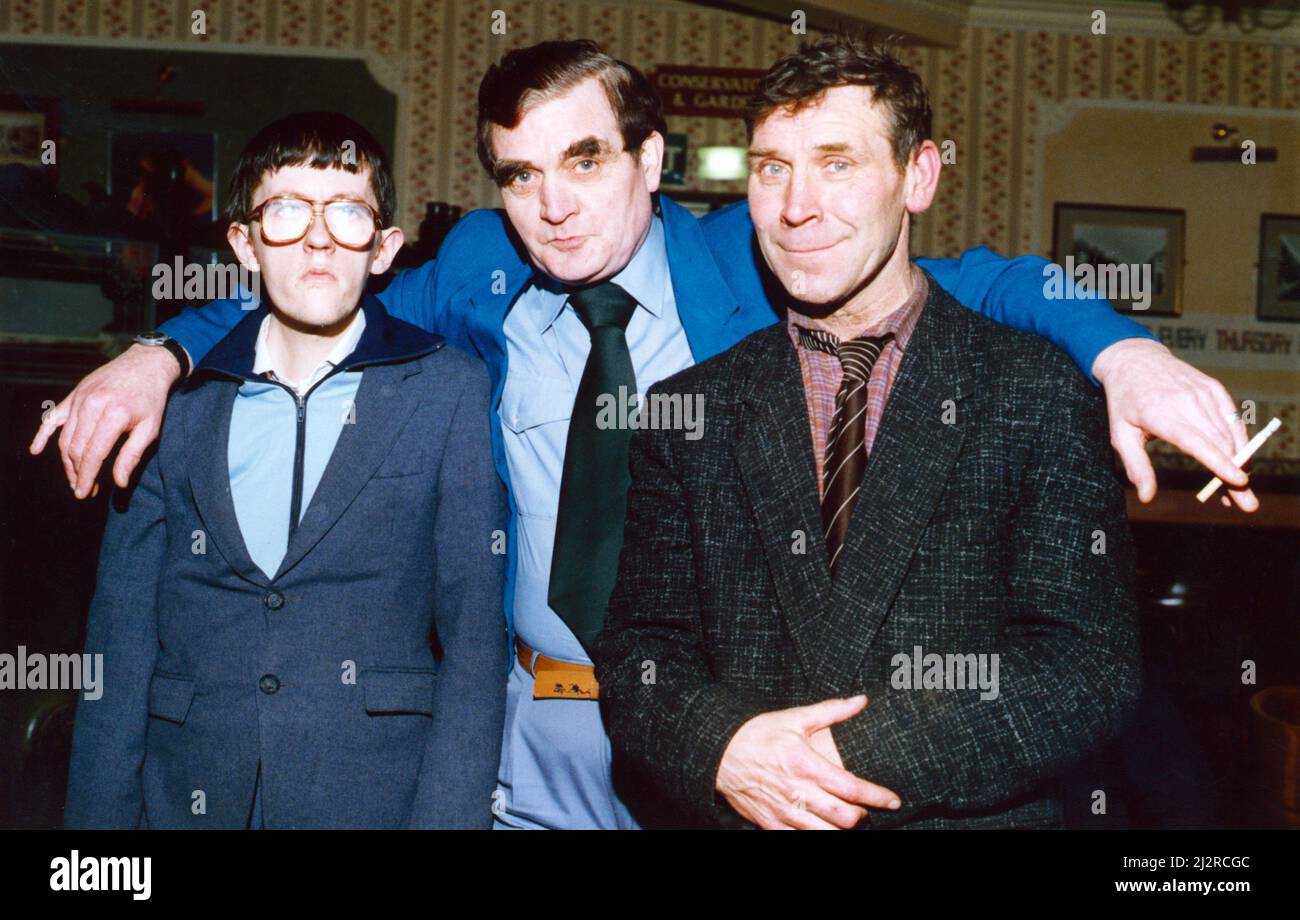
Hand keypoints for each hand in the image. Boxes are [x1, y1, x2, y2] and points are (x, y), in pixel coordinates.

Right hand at [29, 343, 181, 497]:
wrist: (146, 364)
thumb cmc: (151, 399)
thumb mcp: (150, 428)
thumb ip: (132, 456)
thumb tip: (119, 483)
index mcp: (113, 415)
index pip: (93, 454)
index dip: (87, 477)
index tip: (85, 494)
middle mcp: (91, 406)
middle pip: (75, 449)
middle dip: (78, 473)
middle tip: (86, 490)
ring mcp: (79, 399)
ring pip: (65, 438)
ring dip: (67, 462)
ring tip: (76, 478)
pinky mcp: (73, 395)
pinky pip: (53, 418)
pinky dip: (42, 434)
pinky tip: (35, 450)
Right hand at [715, 695, 900, 829]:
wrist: (716, 753)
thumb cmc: (757, 733)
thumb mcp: (794, 718)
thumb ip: (831, 711)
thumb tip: (860, 700)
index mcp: (807, 765)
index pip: (853, 788)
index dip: (878, 797)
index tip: (894, 801)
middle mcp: (798, 792)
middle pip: (844, 818)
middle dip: (861, 816)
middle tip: (863, 808)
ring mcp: (784, 812)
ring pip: (827, 835)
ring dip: (841, 830)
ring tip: (844, 820)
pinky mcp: (770, 825)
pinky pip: (800, 841)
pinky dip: (817, 837)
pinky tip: (821, 829)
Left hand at [1091, 339, 1256, 510]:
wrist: (1136, 361)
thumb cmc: (1125, 403)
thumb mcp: (1120, 434)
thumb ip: (1136, 465)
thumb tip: (1147, 497)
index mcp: (1161, 414)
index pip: (1196, 442)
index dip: (1219, 462)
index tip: (1238, 481)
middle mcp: (1186, 402)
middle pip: (1220, 444)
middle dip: (1236, 475)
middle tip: (1247, 505)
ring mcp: (1203, 393)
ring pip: (1230, 434)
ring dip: (1238, 463)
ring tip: (1237, 489)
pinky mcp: (1215, 389)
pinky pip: (1233, 419)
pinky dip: (1238, 442)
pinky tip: (1236, 461)